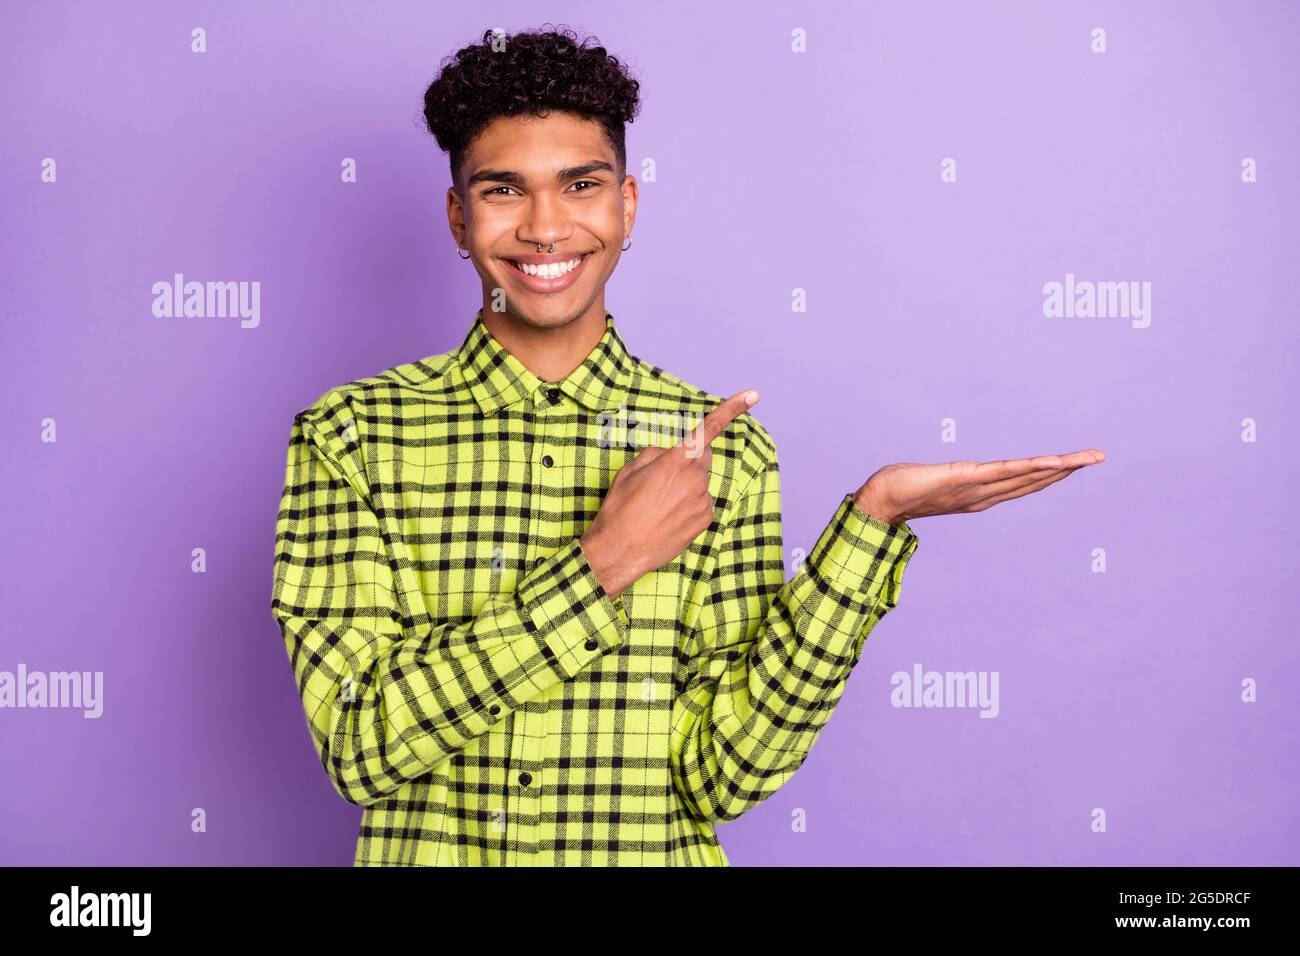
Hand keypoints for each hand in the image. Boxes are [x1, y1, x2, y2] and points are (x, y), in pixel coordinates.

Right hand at [580, 389, 759, 597]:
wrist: (620, 551)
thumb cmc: (620, 509)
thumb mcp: (630, 471)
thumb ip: (655, 454)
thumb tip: (669, 455)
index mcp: (676, 461)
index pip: (709, 429)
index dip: (733, 409)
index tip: (753, 395)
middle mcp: (695, 479)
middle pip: (702, 458)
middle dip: (688, 460)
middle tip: (661, 479)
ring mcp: (702, 501)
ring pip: (698, 483)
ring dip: (684, 487)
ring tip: (656, 506)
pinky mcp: (704, 521)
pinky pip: (700, 503)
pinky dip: (687, 506)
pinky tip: (666, 518)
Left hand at [852, 449, 1105, 524]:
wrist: (879, 500)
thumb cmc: (902, 488)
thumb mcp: (935, 480)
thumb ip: (949, 479)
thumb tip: (951, 475)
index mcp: (979, 494)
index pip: (1022, 483)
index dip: (1050, 475)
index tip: (1074, 465)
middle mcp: (984, 495)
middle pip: (1033, 481)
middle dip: (1067, 470)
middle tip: (1098, 457)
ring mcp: (977, 488)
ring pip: (1026, 477)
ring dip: (1059, 468)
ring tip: (1087, 458)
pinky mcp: (966, 477)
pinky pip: (1005, 472)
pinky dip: (1031, 467)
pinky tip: (1053, 461)